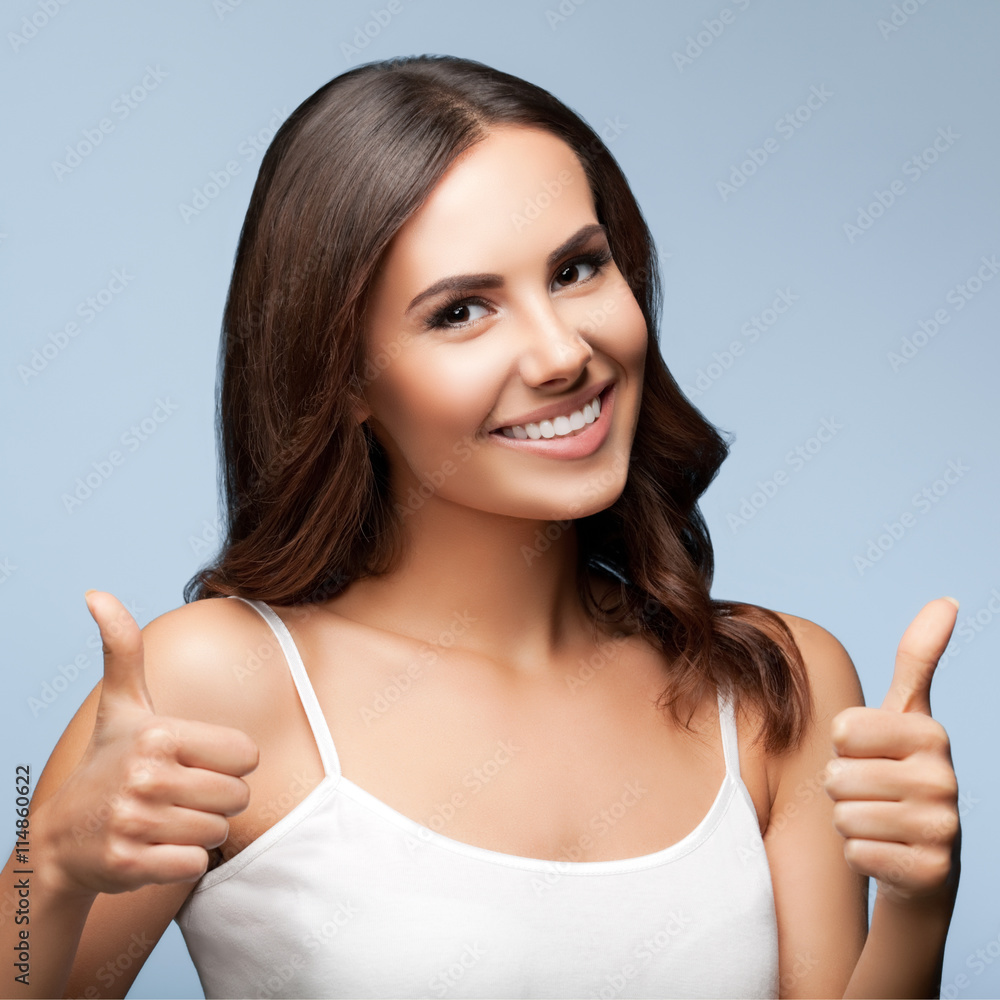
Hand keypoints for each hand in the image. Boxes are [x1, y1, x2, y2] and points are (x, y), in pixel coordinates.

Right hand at [37, 591, 258, 897]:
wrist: (60, 838)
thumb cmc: (106, 762)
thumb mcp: (121, 706)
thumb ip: (123, 649)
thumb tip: (96, 594)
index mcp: (159, 733)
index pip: (246, 755)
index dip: (228, 763)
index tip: (195, 762)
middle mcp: (146, 775)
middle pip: (237, 796)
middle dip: (218, 799)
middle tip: (181, 795)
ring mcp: (135, 822)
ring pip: (219, 832)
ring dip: (200, 830)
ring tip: (166, 819)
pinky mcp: (130, 863)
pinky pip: (195, 863)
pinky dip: (184, 859)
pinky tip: (156, 846)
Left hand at [823, 596, 960, 905]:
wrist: (920, 859)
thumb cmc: (898, 772)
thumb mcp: (905, 714)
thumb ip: (918, 658)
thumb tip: (947, 600)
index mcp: (931, 733)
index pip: (842, 729)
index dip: (843, 746)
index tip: (871, 754)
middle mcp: (945, 778)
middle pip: (836, 775)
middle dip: (841, 788)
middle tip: (872, 794)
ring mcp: (942, 828)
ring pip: (843, 815)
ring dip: (849, 821)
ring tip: (878, 820)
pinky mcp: (930, 872)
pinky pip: (855, 853)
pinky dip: (859, 854)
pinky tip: (886, 851)